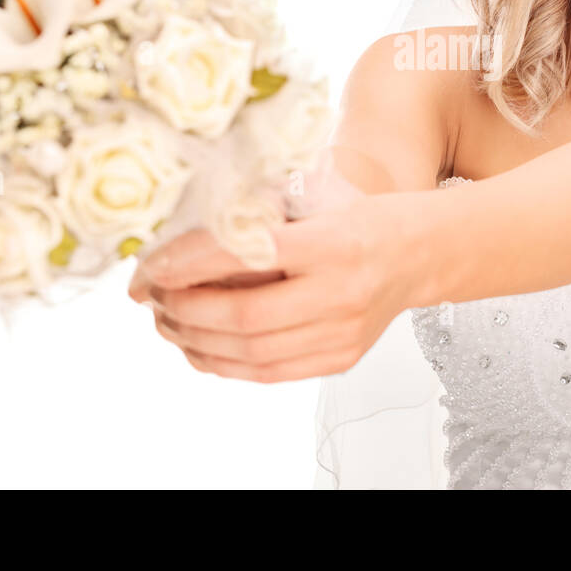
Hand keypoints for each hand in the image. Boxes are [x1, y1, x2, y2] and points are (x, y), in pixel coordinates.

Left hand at [128, 186, 435, 383]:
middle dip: (185, 309)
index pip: (248, 254)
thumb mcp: (316, 198)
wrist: (418, 253)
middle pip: (244, 315)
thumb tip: (180, 233)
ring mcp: (342, 332)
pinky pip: (268, 373)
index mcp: (336, 241)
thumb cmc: (362, 218)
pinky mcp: (340, 357)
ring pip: (250, 352)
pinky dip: (223, 363)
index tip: (153, 265)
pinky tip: (199, 346)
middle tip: (154, 295)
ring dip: (195, 340)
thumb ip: (258, 212)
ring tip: (168, 320)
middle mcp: (342, 291)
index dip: (190, 263)